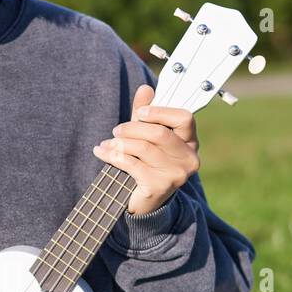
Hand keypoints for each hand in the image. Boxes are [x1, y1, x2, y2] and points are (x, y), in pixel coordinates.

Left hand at [93, 84, 199, 216]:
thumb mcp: (147, 136)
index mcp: (190, 142)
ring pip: (143, 148)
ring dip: (120, 143)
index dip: (160, 112)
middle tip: (116, 130)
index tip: (139, 112)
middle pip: (159, 133)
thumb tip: (145, 88)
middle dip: (132, 128)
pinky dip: (113, 156)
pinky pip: (132, 164)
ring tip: (106, 143)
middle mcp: (188, 159)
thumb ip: (146, 114)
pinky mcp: (159, 187)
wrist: (145, 203)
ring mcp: (176, 175)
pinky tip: (102, 152)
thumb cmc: (147, 164)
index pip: (184, 118)